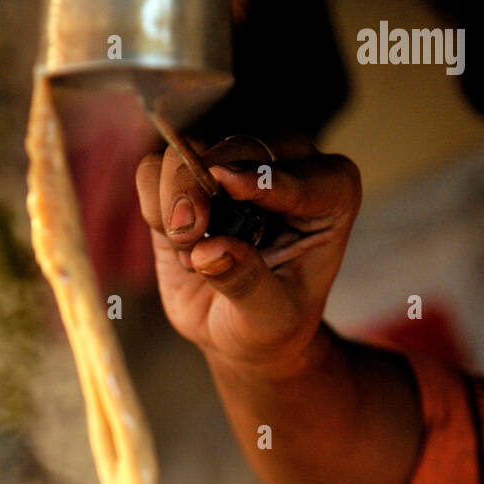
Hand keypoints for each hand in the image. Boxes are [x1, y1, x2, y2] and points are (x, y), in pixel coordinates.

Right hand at [135, 133, 361, 378]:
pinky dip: (153, 202)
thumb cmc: (271, 324)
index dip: (264, 179)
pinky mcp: (187, 182)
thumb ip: (247, 283)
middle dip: (203, 187)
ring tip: (187, 249)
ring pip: (189, 152)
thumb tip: (210, 251)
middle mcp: (283, 168)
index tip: (230, 185)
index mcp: (329, 194)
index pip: (300, 174)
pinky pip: (155, 171)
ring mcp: (232, 169)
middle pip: (237, 150)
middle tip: (187, 233)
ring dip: (176, 198)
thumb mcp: (271, 319)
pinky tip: (174, 241)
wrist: (240, 334)